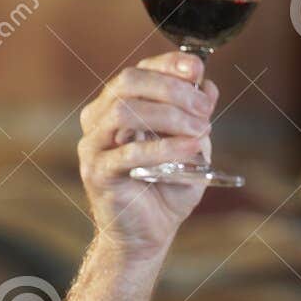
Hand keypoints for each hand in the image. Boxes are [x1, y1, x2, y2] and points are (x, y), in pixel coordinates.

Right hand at [77, 52, 220, 260]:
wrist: (148, 235)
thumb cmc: (167, 190)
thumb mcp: (191, 148)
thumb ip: (196, 118)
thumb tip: (207, 86)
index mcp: (118, 106)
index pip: (140, 71)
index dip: (168, 64)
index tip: (197, 68)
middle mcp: (100, 119)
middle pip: (129, 82)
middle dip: (172, 89)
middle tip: (204, 108)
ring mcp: (94, 144)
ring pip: (125, 111)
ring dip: (170, 115)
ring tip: (202, 128)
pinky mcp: (97, 172)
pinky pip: (129, 153)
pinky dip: (164, 147)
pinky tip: (192, 146)